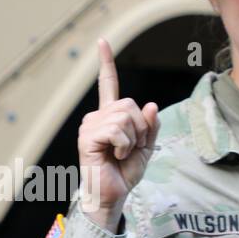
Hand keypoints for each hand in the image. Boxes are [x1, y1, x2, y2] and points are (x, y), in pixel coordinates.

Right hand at [77, 38, 159, 228]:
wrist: (112, 196)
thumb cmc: (124, 173)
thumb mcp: (146, 147)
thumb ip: (150, 126)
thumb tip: (151, 105)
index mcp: (109, 117)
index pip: (107, 85)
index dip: (106, 63)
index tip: (102, 42)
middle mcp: (96, 117)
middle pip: (129, 104)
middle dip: (140, 128)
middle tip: (131, 148)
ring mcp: (90, 126)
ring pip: (125, 117)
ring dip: (132, 139)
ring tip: (121, 154)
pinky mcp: (87, 138)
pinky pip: (116, 130)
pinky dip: (124, 145)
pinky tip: (114, 156)